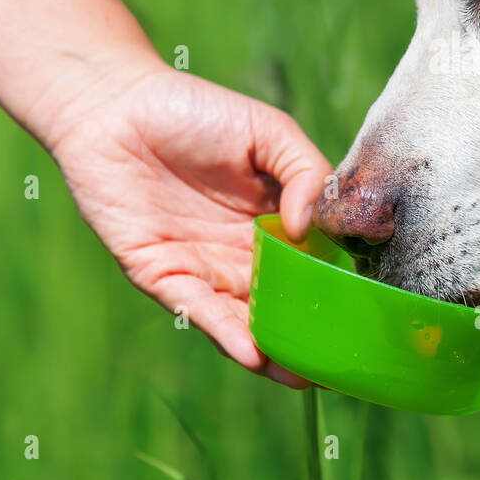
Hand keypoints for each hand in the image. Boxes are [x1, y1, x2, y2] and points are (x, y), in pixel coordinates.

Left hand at [46, 62, 330, 384]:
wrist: (113, 105)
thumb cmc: (193, 110)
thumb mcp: (268, 132)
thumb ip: (305, 172)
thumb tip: (314, 228)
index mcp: (274, 219)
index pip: (312, 263)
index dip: (336, 289)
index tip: (367, 315)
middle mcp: (242, 251)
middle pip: (282, 302)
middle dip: (308, 336)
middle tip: (340, 363)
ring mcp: (203, 266)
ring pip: (244, 318)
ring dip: (272, 350)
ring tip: (302, 374)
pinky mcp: (162, 274)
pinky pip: (198, 310)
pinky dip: (227, 333)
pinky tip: (254, 353)